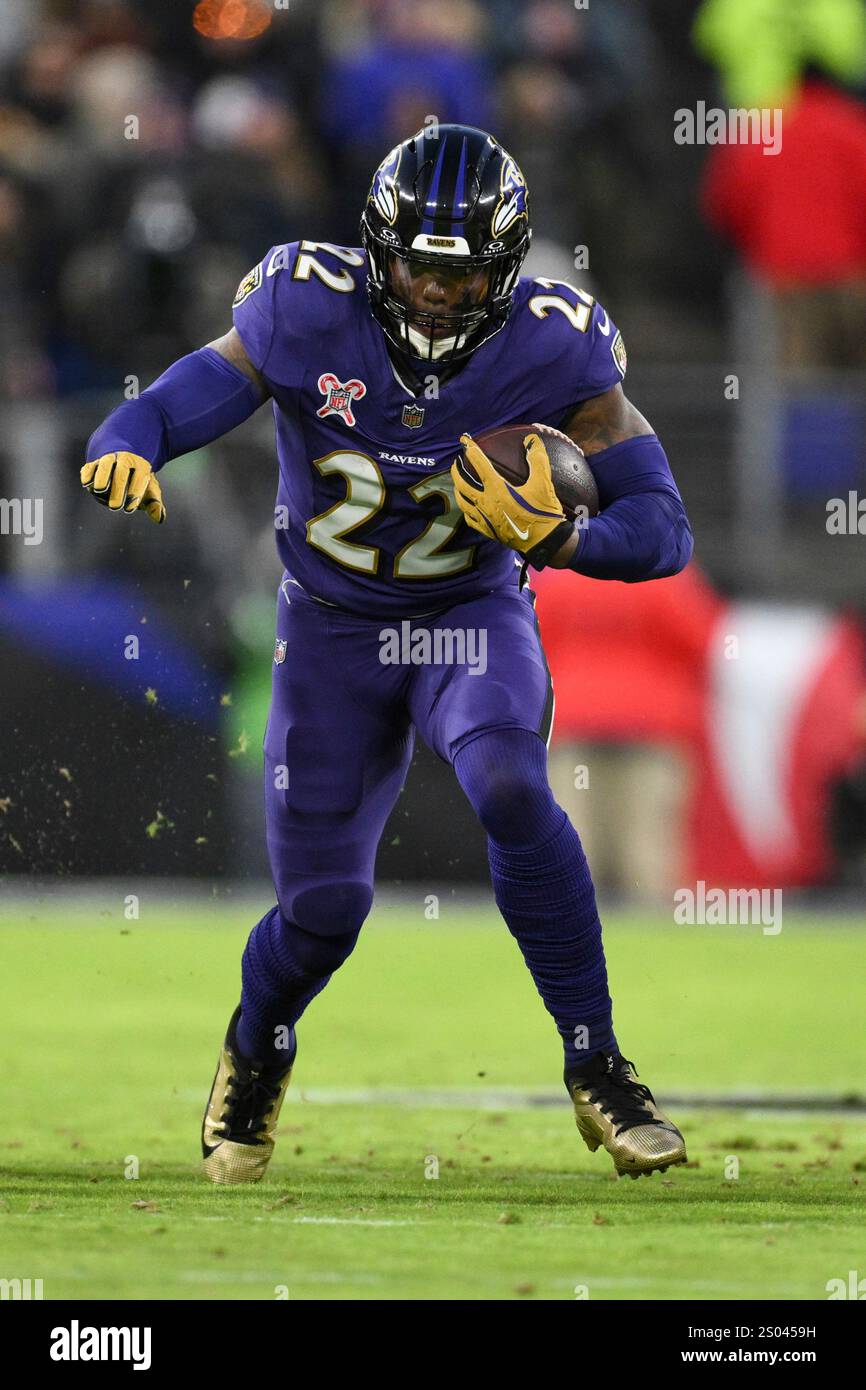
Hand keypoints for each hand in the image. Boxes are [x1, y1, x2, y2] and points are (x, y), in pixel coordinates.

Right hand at [80, 452, 165, 523]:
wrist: (126, 464)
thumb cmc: (139, 482)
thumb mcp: (149, 491)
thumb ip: (155, 504)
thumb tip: (159, 518)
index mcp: (141, 466)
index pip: (140, 477)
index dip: (135, 492)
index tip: (129, 508)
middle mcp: (125, 459)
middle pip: (121, 471)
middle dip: (118, 488)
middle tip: (115, 507)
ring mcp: (109, 459)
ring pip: (105, 464)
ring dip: (102, 476)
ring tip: (100, 490)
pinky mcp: (95, 463)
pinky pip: (91, 466)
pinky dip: (88, 473)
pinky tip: (87, 484)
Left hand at [451, 431, 570, 563]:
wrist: (544, 542)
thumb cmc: (542, 512)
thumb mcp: (544, 483)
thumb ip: (538, 459)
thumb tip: (532, 439)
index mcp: (498, 489)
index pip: (480, 464)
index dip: (471, 450)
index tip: (464, 440)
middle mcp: (486, 503)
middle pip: (463, 484)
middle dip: (456, 471)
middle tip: (456, 463)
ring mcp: (485, 518)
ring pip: (463, 502)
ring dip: (458, 490)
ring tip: (458, 483)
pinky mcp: (487, 531)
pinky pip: (470, 519)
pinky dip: (466, 510)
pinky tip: (469, 507)